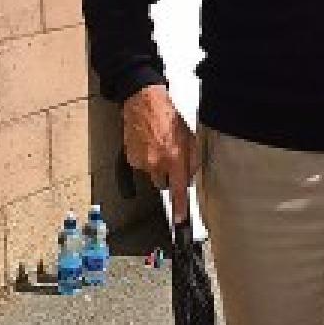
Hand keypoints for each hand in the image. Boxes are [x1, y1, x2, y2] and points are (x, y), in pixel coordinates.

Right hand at [122, 84, 196, 222]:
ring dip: (157, 165)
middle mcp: (156, 163)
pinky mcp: (131, 159)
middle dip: (168, 175)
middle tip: (171, 158)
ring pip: (153, 174)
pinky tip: (149, 144)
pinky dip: (146, 159)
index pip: (178, 189)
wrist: (144, 103)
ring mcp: (142, 162)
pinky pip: (142, 166)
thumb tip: (190, 176)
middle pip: (164, 183)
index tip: (179, 220)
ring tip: (159, 145)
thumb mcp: (190, 137)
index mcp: (174, 158)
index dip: (179, 207)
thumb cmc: (167, 116)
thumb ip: (192, 160)